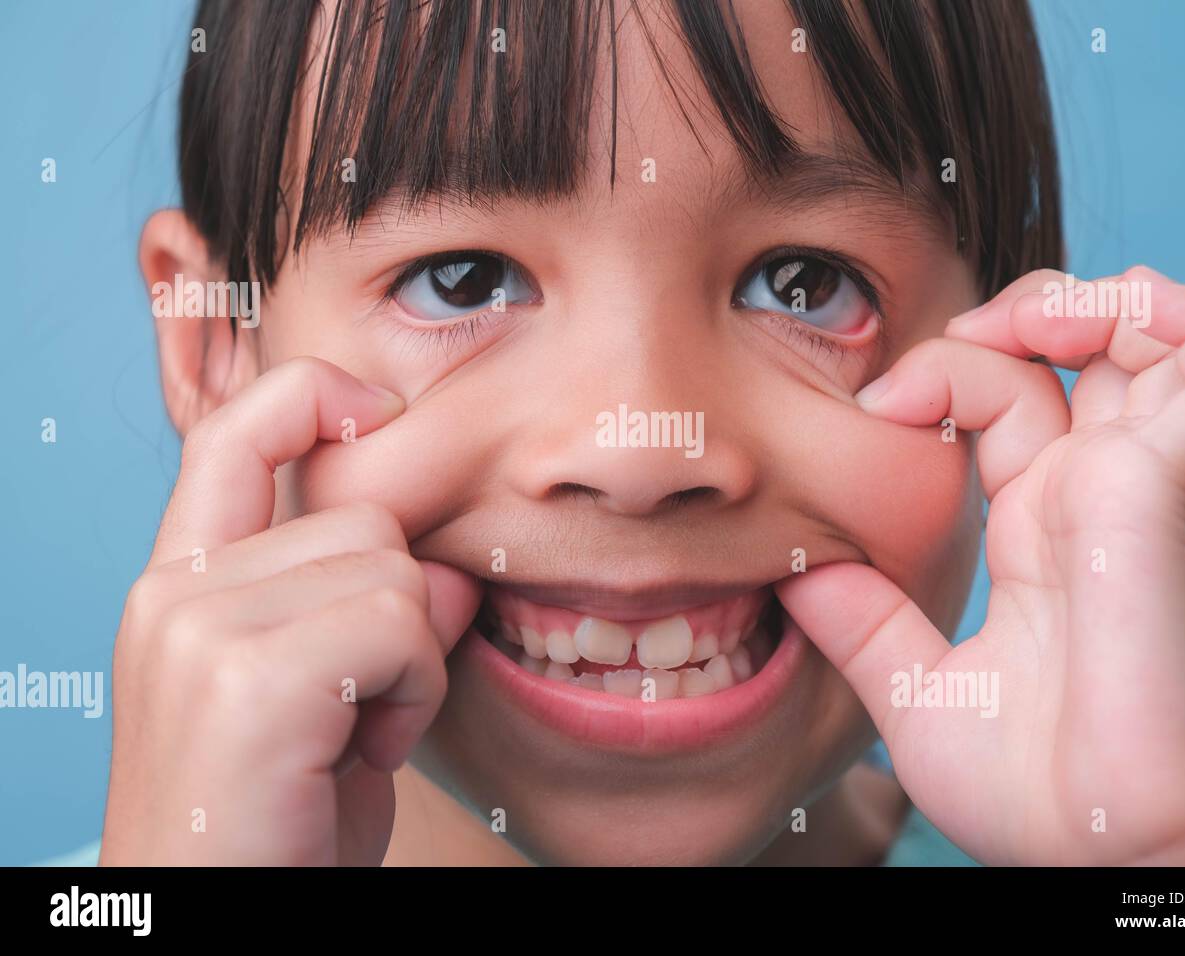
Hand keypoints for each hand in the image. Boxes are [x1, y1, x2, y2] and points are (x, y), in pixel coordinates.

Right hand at [100, 358, 480, 864]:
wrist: (216, 932)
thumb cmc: (277, 830)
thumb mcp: (333, 707)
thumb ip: (377, 617)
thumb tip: (447, 567)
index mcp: (179, 588)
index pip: (234, 432)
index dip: (314, 397)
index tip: (380, 412)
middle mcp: (173, 595)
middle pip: (364, 520)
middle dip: (400, 613)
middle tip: (362, 710)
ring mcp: (200, 630)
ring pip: (393, 571)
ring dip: (410, 663)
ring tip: (354, 738)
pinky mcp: (247, 678)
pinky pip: (399, 625)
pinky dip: (413, 692)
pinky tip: (364, 753)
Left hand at [778, 267, 1184, 864]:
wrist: (1110, 852)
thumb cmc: (1040, 792)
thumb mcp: (916, 689)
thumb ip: (860, 621)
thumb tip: (793, 567)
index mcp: (1037, 530)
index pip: (1006, 404)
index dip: (946, 376)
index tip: (876, 408)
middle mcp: (1088, 496)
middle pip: (1073, 351)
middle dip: (1004, 318)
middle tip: (934, 361)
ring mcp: (1131, 488)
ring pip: (1149, 335)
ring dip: (1078, 302)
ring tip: (1014, 329)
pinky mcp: (1162, 493)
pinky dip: (1174, 322)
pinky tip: (1083, 328)